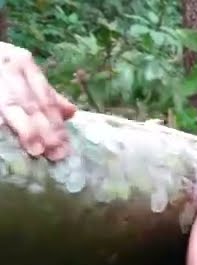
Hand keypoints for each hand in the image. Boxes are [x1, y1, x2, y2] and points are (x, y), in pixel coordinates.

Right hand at [0, 42, 76, 161]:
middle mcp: (7, 66)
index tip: (65, 145)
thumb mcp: (21, 72)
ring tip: (36, 149)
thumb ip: (45, 92)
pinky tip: (5, 133)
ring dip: (25, 129)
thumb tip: (71, 113)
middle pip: (30, 103)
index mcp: (23, 62)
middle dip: (44, 130)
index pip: (45, 96)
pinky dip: (2, 122)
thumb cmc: (0, 68)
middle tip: (55, 152)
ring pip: (11, 105)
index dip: (55, 122)